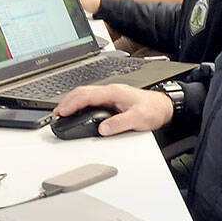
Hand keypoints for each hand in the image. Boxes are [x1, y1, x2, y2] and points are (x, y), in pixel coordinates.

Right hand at [53, 84, 173, 135]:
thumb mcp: (138, 119)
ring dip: (73, 102)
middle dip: (67, 102)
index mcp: (114, 92)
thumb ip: (119, 124)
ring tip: (62, 112)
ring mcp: (111, 95)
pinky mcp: (113, 100)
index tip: (61, 112)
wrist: (164, 106)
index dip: (72, 103)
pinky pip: (92, 99)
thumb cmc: (154, 109)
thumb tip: (103, 129)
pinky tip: (77, 110)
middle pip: (83, 92)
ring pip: (86, 94)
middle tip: (56, 113)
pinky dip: (80, 103)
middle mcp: (111, 91)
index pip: (87, 95)